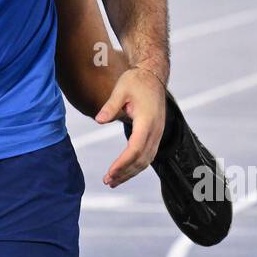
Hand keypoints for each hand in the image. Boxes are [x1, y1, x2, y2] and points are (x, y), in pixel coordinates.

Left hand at [95, 66, 166, 187]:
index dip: (123, 163)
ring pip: (146, 160)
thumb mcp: (121, 89)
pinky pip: (148, 155)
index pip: (135, 148)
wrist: (153, 75)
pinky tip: (124, 171)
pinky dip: (136, 166)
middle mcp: (155, 130)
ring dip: (130, 173)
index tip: (110, 172)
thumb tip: (99, 120)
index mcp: (147, 120)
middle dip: (125, 173)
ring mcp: (158, 133)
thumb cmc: (135, 81)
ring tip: (113, 181)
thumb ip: (110, 106)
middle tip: (107, 181)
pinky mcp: (156, 134)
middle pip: (142, 159)